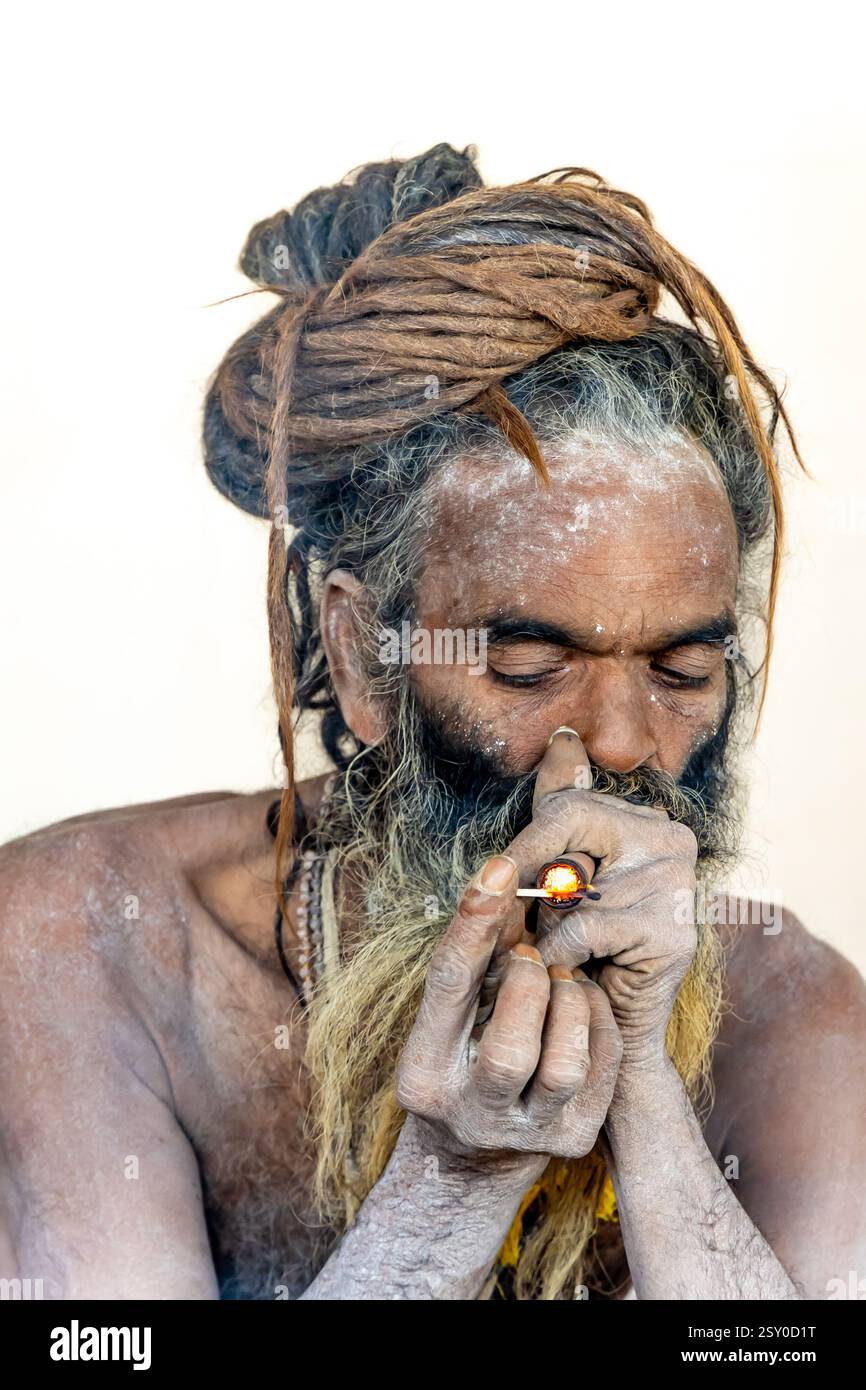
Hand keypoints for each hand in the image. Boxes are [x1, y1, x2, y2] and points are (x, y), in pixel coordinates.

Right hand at [394, 854, 622, 1163]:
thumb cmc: (460, 1056)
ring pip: (565, 1067)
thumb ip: (478, 954)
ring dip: (570, 1005)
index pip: (448, 990)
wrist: (477, 1153)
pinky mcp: (573, 1137)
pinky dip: (598, 1019)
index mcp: (423, 1073)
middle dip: (528, 987)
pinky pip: (603, 1067)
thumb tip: (503, 878)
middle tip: (531, 955)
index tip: (499, 868)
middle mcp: (471, 1112)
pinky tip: (583, 999)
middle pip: (510, 1051)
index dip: (473, 925)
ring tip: (561, 979)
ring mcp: (527, 1132)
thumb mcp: (453, 1010)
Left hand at [505, 727, 698, 1072]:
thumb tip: (565, 737)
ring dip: (547, 929)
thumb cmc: (577, 950)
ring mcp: (678, 885)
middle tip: (535, 922)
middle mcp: (671, 841)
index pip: (569, 805)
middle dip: (536, 887)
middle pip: (569, 836)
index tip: (502, 875)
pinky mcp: (672, 933)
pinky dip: (560, 955)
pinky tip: (572, 971)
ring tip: (560, 952)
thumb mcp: (561, 871)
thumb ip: (563, 803)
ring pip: (570, 888)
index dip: (527, 845)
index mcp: (645, 821)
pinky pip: (582, 928)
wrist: (606, 1035)